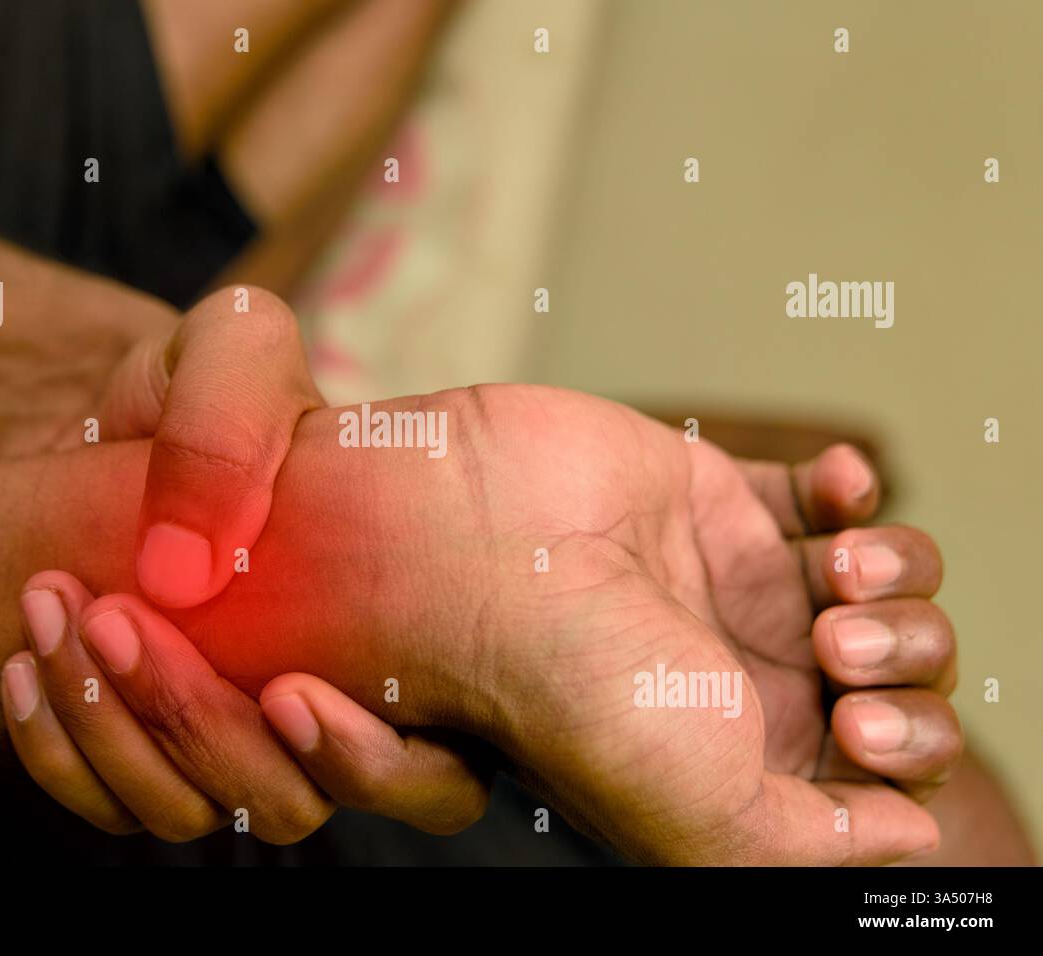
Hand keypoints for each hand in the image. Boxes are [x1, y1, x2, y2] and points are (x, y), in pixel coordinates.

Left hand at [0, 286, 490, 840]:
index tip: (288, 691)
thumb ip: (232, 418)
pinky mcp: (149, 757)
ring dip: (114, 726)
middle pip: (289, 802)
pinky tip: (25, 661)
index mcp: (399, 645)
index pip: (433, 775)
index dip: (368, 761)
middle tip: (118, 615)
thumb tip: (189, 571)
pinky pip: (105, 803)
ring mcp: (234, 747)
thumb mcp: (231, 350)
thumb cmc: (205, 397)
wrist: (119, 436)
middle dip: (197, 722)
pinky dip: (56, 747)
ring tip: (56, 611)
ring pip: (188, 812)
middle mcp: (327, 717)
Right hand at [117, 385, 960, 863]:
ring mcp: (733, 582)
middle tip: (832, 649)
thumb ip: (810, 850)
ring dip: (897, 573)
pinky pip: (833, 491)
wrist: (467, 544)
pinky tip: (833, 496)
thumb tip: (903, 831)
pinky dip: (858, 487)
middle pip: (901, 671)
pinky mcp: (721, 498)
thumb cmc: (557, 682)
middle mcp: (738, 674)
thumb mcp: (693, 814)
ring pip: (884, 581)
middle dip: (907, 655)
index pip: (882, 767)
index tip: (853, 728)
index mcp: (735, 758)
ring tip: (834, 567)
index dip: (907, 746)